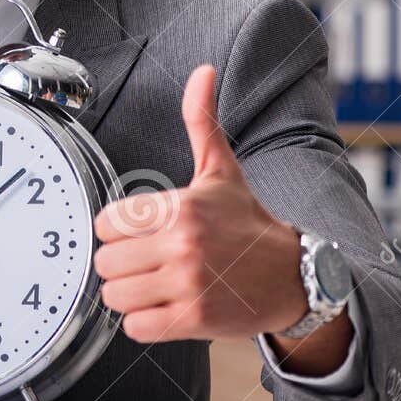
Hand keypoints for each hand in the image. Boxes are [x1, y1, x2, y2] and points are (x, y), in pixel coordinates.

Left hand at [92, 65, 309, 345]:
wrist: (296, 276)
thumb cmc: (248, 223)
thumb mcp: (221, 172)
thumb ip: (201, 122)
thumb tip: (202, 72)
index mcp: (180, 207)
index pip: (105, 223)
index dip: (117, 232)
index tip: (139, 235)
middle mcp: (182, 244)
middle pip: (104, 262)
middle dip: (119, 266)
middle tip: (144, 264)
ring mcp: (188, 284)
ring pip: (114, 297)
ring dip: (128, 296)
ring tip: (154, 286)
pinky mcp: (194, 319)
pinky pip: (135, 328)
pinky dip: (143, 323)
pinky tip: (165, 308)